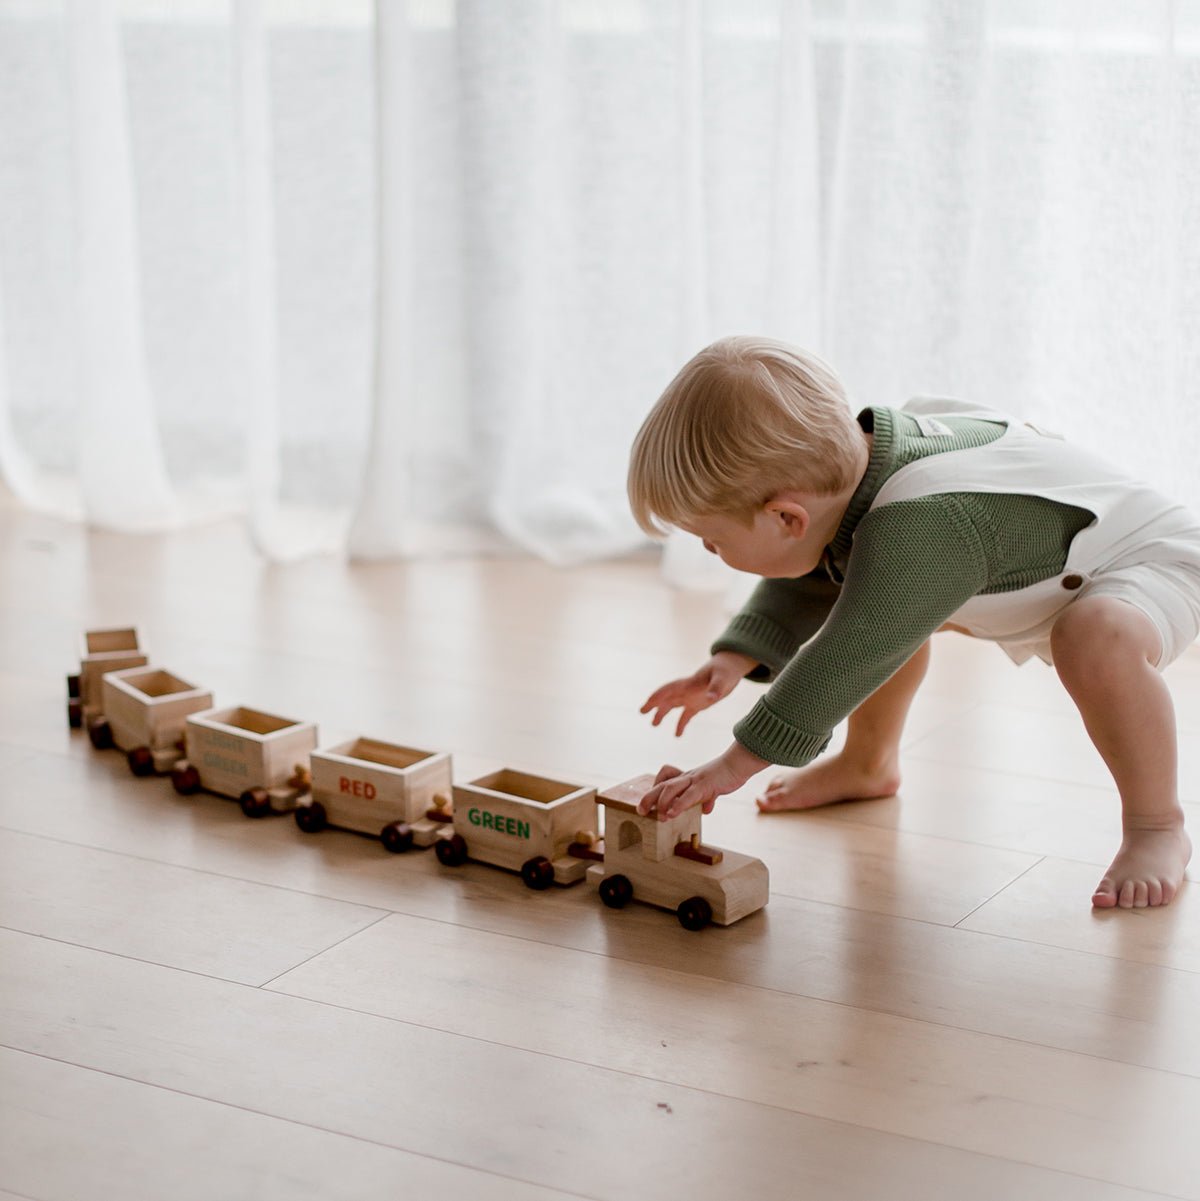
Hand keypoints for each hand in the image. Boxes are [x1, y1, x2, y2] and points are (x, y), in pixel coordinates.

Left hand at [636, 742, 768, 820]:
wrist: (738, 763)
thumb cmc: (725, 775)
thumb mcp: (713, 789)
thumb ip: (707, 798)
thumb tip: (705, 809)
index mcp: (687, 777)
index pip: (665, 778)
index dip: (655, 788)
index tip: (648, 803)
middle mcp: (687, 777)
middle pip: (663, 784)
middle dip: (649, 797)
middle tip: (640, 811)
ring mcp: (695, 780)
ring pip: (671, 788)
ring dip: (662, 803)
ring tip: (659, 817)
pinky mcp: (705, 784)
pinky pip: (689, 795)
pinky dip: (679, 805)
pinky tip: (672, 814)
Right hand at [639, 651, 758, 736]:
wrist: (730, 667)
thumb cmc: (726, 671)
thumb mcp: (723, 679)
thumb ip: (716, 689)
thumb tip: (710, 698)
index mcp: (689, 683)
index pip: (670, 689)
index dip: (659, 695)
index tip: (649, 702)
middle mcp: (686, 690)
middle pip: (666, 697)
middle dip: (654, 704)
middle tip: (642, 711)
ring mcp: (691, 697)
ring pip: (672, 706)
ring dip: (662, 713)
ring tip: (653, 724)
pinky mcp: (698, 703)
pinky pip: (686, 715)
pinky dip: (681, 724)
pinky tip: (677, 735)